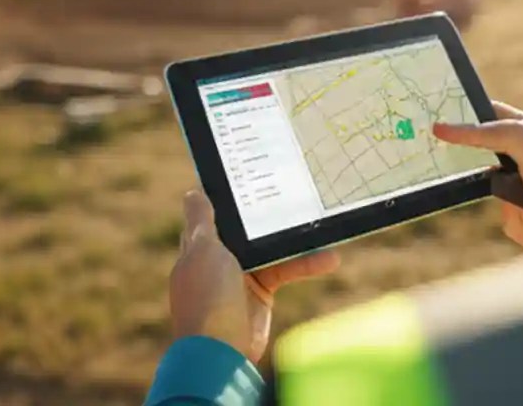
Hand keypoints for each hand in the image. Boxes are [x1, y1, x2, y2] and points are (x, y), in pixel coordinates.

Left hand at [169, 190, 339, 362]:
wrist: (221, 352)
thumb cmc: (208, 297)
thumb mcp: (204, 250)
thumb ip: (202, 221)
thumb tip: (193, 192)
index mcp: (198, 247)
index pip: (211, 213)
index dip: (227, 195)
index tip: (250, 171)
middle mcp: (218, 259)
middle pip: (245, 227)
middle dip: (267, 212)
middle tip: (293, 190)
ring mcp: (240, 276)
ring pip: (270, 247)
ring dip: (295, 238)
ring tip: (320, 223)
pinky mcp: (261, 292)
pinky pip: (286, 270)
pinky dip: (306, 264)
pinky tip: (330, 258)